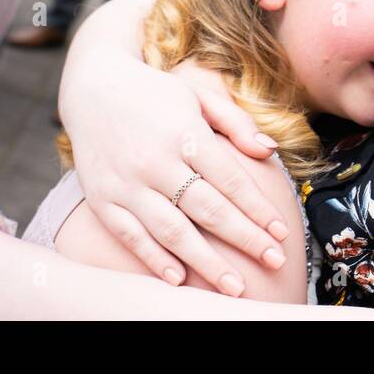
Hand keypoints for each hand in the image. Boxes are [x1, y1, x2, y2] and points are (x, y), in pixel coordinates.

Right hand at [58, 0, 289, 293]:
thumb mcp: (199, 95)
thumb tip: (269, 151)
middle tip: (274, 261)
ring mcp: (127, 183)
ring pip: (171, 230)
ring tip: (234, 286)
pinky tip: (180, 279)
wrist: (93, 87)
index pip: (230, 179)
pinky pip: (131, 235)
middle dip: (245, 239)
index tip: (280, 231)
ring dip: (205, 262)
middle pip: (207, 209)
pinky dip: (155, 259)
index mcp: (185, 133)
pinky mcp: (103, 198)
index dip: (257, 209)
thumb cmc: (157, 94)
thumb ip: (235, 124)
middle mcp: (156, 161)